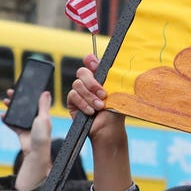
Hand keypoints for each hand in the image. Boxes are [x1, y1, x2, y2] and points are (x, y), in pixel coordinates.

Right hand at [8, 92, 52, 190]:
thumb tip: (46, 93)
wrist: (35, 152)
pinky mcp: (21, 132)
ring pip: (17, 114)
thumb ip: (43, 106)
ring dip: (11, 107)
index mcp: (42, 115)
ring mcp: (27, 126)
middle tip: (10, 92)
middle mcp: (35, 119)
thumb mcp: (43, 118)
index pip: (34, 102)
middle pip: (24, 107)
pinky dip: (7, 120)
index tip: (21, 88)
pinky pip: (12, 124)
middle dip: (17, 99)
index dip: (28, 95)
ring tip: (5, 101)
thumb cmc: (42, 136)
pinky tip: (2, 115)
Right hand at [68, 56, 130, 190]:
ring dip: (89, 96)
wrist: (109, 129)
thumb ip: (112, 78)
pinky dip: (82, 103)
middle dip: (92, 82)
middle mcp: (89, 83)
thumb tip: (108, 65)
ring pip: (77, 84)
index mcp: (100, 78)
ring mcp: (79, 92)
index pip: (92, 63)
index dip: (91, 61)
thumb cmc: (115, 111)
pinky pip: (72, 96)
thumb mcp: (118, 93)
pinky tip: (90, 111)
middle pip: (82, 72)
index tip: (94, 64)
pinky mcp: (72, 102)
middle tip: (103, 94)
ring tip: (99, 107)